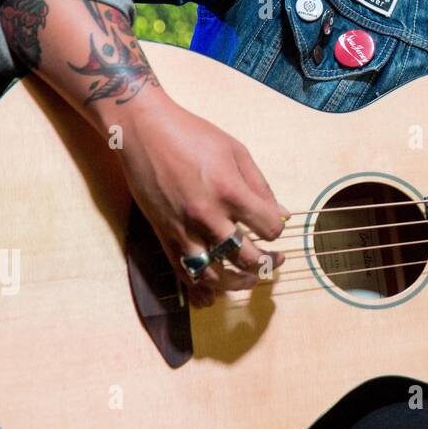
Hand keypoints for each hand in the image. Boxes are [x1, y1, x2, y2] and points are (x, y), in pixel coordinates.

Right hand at [116, 95, 288, 306]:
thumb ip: (261, 187)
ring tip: (250, 280)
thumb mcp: (237, 152)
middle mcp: (207, 216)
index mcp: (230, 192)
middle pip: (246, 258)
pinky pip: (184, 274)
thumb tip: (282, 215)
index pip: (268, 228)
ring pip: (215, 275)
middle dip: (267, 263)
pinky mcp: (164, 237)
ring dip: (238, 283)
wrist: (144, 132)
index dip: (276, 230)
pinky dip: (201, 290)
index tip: (274, 226)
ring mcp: (183, 230)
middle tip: (275, 260)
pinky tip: (214, 295)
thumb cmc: (194, 135)